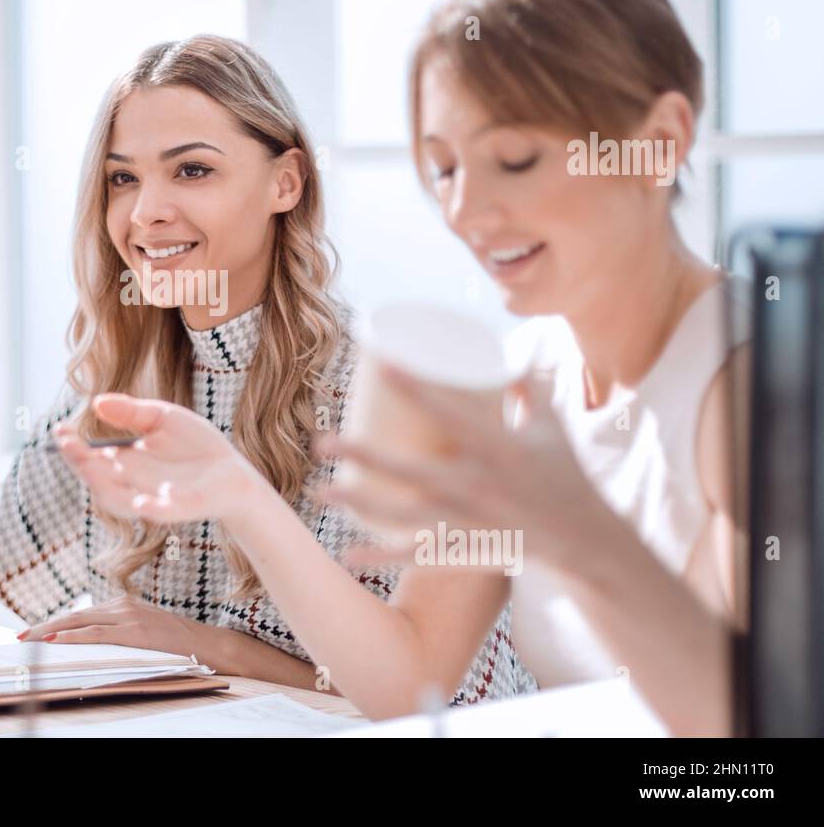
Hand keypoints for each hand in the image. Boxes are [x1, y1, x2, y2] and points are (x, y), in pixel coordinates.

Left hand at [18, 595, 222, 664]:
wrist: (207, 644)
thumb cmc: (176, 642)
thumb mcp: (144, 631)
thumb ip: (121, 632)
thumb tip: (95, 643)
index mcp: (122, 606)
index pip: (81, 615)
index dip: (56, 623)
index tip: (34, 632)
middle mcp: (122, 606)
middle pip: (74, 616)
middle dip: (45, 627)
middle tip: (20, 637)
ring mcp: (127, 617)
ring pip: (80, 622)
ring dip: (51, 631)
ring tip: (29, 640)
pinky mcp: (133, 630)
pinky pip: (95, 633)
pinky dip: (72, 636)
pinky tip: (55, 641)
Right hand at [51, 393, 268, 528]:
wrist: (232, 472)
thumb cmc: (195, 447)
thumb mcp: (162, 418)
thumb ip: (131, 412)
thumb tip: (97, 403)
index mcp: (125, 463)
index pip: (90, 458)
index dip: (72, 446)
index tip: (60, 429)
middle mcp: (133, 484)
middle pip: (97, 480)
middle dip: (80, 463)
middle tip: (69, 443)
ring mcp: (154, 498)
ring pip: (120, 500)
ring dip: (104, 486)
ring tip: (90, 463)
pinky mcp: (181, 508)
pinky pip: (162, 512)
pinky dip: (151, 508)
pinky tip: (141, 502)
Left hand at [318, 362, 610, 573]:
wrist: (588, 542)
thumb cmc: (567, 477)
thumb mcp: (553, 426)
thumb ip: (529, 387)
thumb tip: (511, 352)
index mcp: (501, 449)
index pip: (452, 412)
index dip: (417, 386)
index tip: (381, 364)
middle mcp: (481, 486)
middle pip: (411, 469)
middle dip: (363, 455)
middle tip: (320, 441)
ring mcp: (471, 522)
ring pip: (404, 513)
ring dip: (360, 502)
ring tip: (320, 491)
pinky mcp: (468, 548)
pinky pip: (418, 555)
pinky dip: (383, 557)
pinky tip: (348, 553)